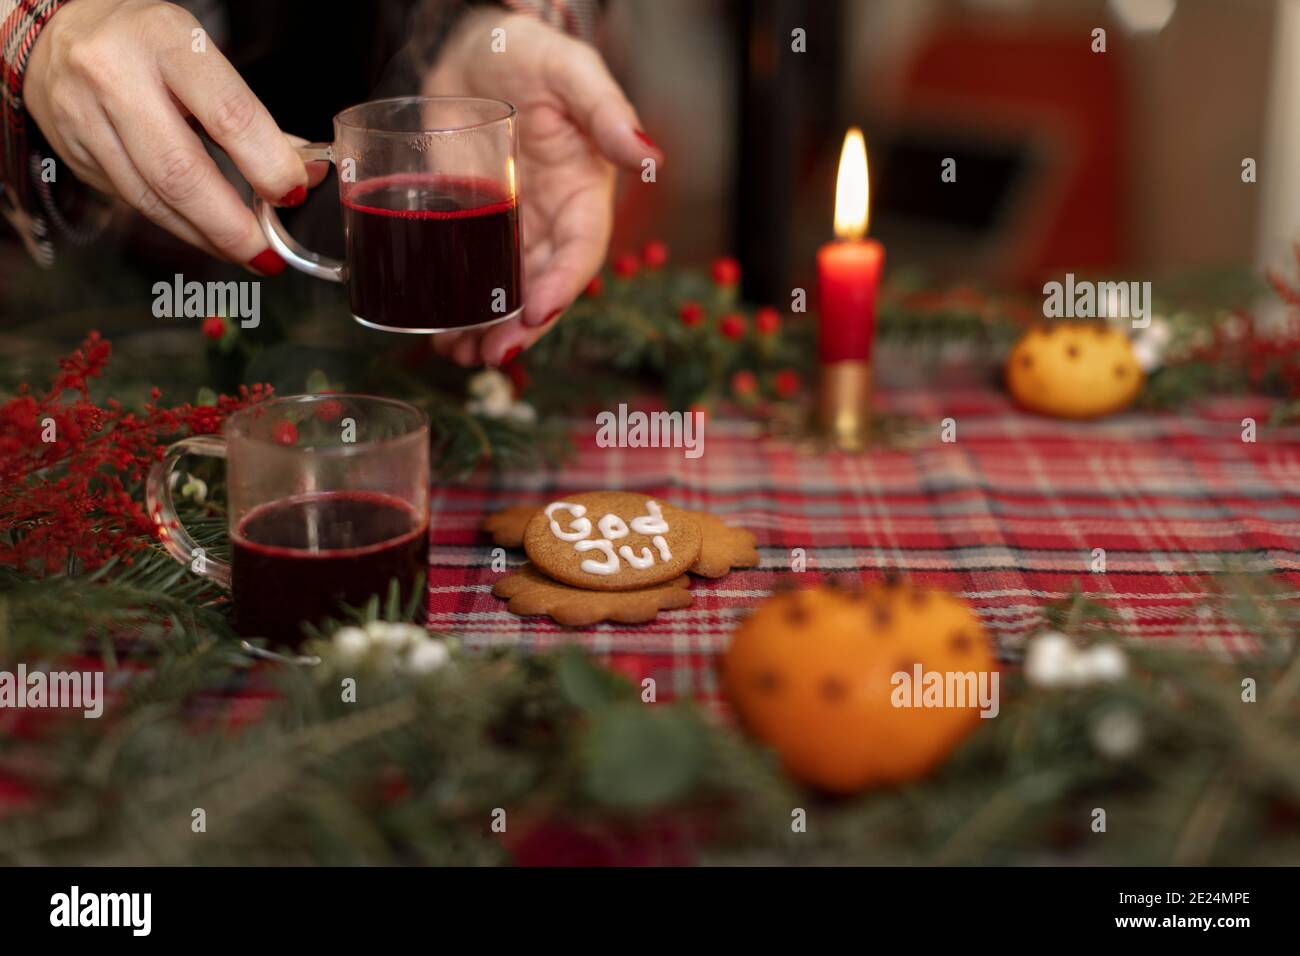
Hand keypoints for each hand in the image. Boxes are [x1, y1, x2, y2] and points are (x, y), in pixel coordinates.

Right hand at [25, 0, 308, 272]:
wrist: (59, 31)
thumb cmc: (146, 43)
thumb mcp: (201, 57)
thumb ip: (251, 116)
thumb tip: (301, 173)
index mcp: (164, 41)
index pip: (228, 116)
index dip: (268, 166)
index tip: (293, 195)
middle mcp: (115, 76)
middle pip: (180, 173)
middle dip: (231, 226)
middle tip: (268, 253)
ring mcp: (84, 116)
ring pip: (152, 199)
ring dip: (206, 236)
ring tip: (243, 252)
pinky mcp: (72, 153)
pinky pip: (132, 202)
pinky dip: (177, 224)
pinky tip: (202, 232)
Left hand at [422, 11, 659, 365]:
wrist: (472, 47)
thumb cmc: (530, 53)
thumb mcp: (570, 72)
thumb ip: (606, 112)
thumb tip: (647, 154)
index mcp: (585, 193)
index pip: (581, 251)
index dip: (563, 285)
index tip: (536, 311)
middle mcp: (553, 221)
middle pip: (543, 286)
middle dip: (521, 327)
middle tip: (490, 353)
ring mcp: (514, 229)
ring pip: (508, 294)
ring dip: (487, 331)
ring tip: (458, 355)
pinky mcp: (475, 227)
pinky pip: (474, 278)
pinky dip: (460, 310)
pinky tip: (439, 333)